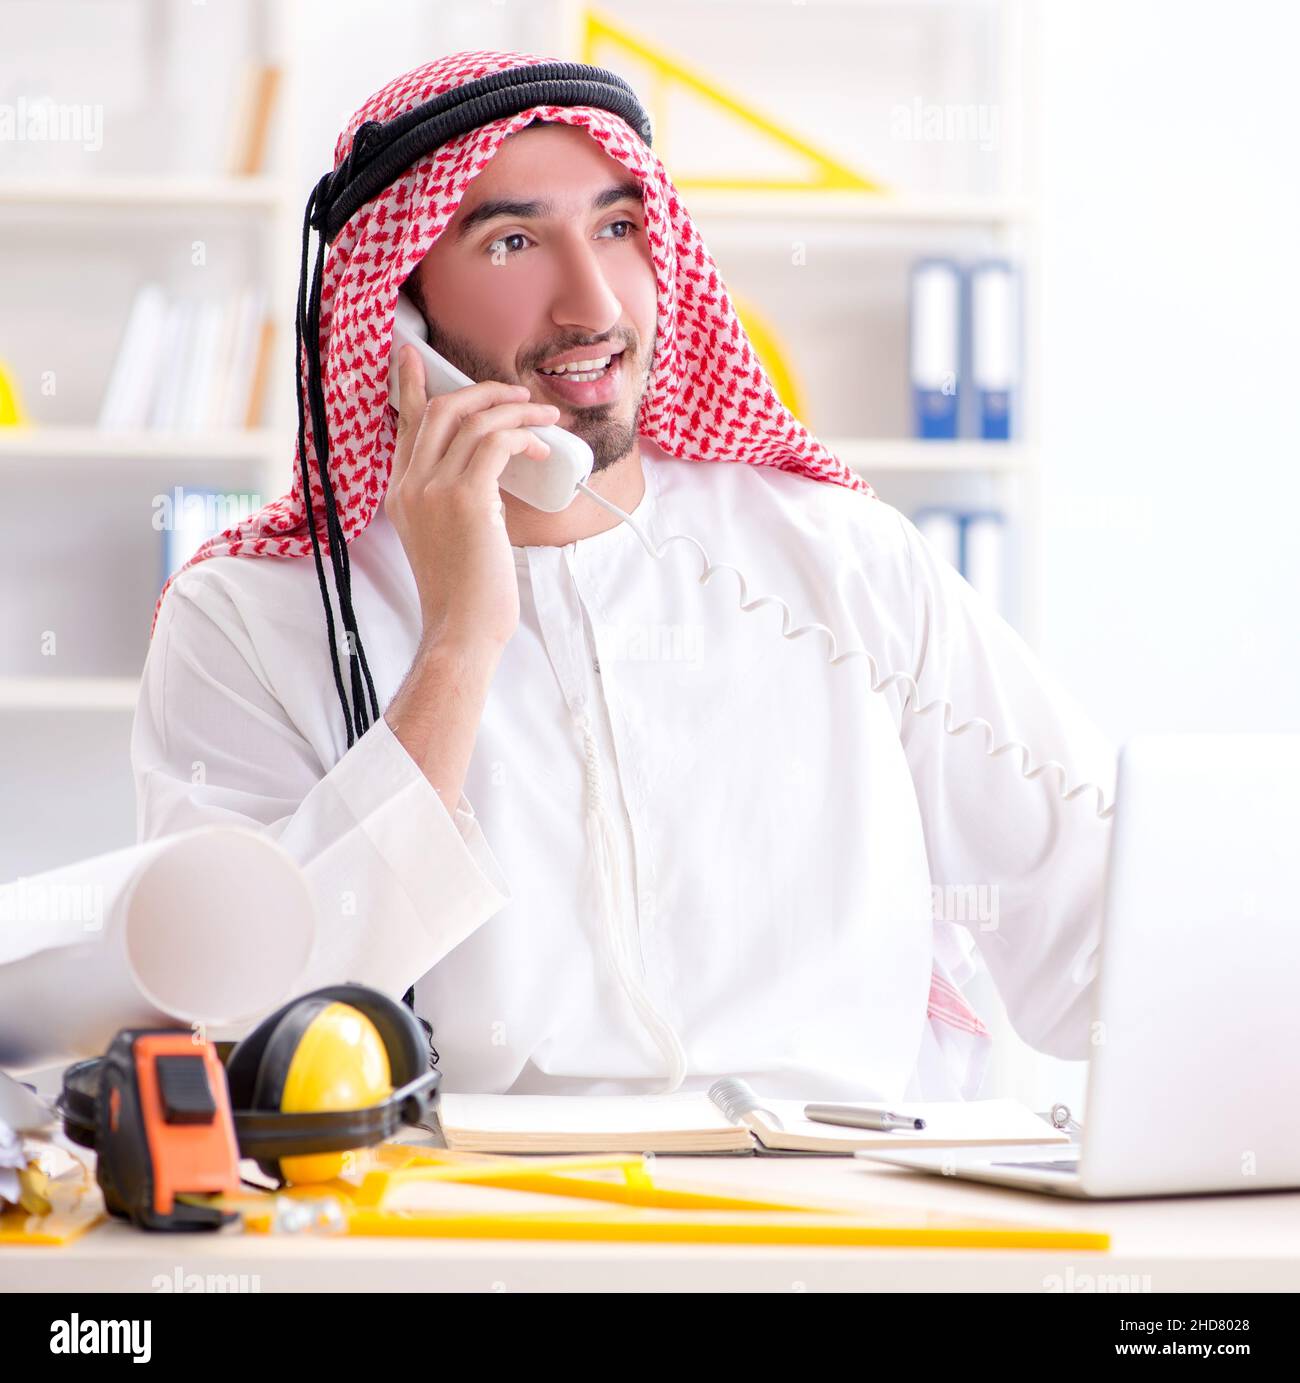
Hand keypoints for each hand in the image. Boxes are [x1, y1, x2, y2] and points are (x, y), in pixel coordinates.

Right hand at [385, 345, 559, 650]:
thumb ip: (451, 499)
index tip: (414, 355)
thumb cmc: (463, 593)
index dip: (411, 385)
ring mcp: (433, 490)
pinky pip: (495, 444)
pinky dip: (522, 437)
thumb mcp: (444, 537)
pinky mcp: (466, 499)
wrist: (461, 630)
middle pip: (439, 408)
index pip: (405, 424)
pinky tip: (541, 449)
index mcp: (399, 492)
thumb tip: (487, 473)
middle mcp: (409, 485)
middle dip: (483, 392)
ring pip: (472, 420)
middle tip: (518, 395)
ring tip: (545, 418)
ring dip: (514, 411)